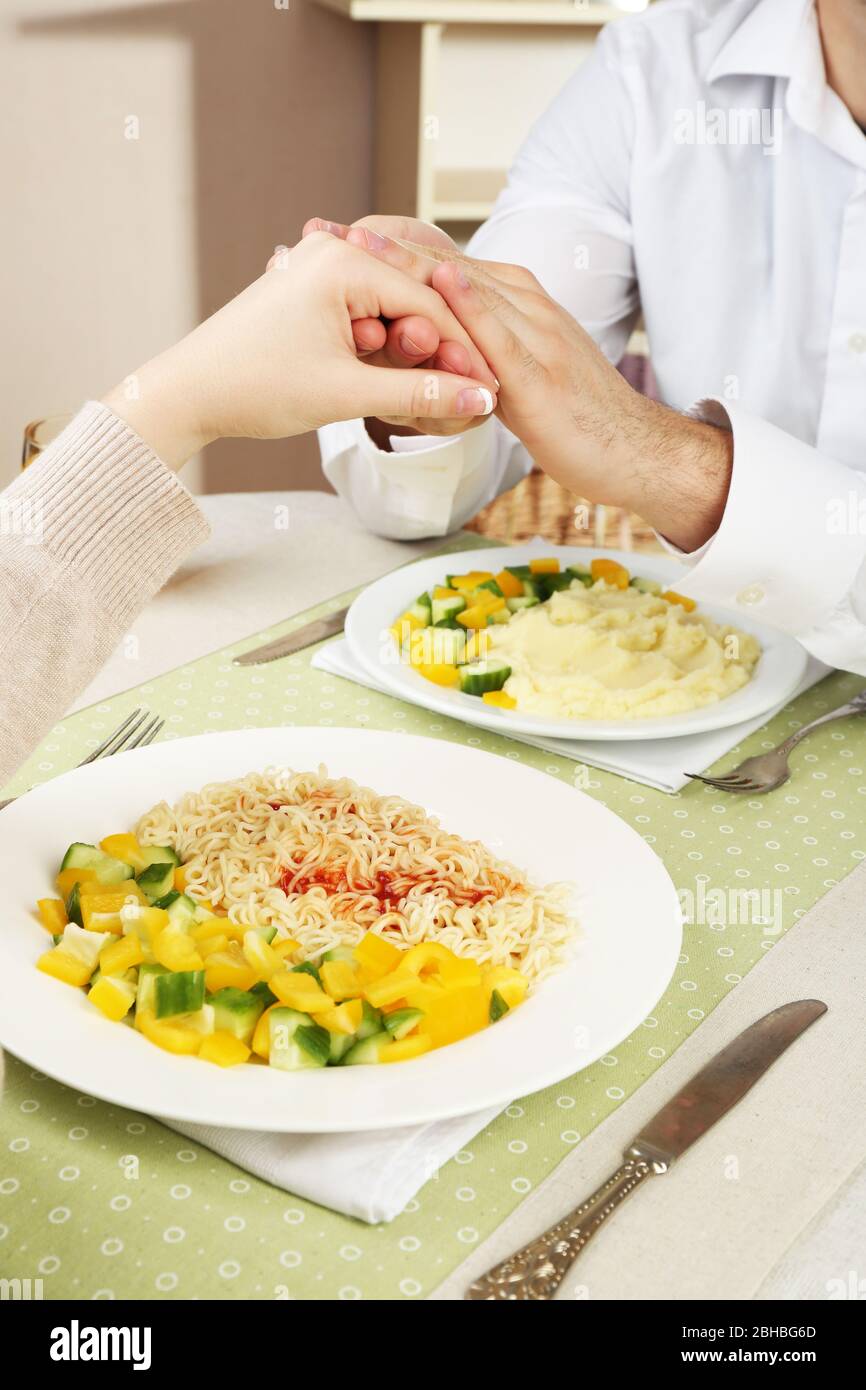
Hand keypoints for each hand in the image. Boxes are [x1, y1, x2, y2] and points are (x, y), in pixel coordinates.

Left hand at [103, 232, 495, 469]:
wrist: (188, 392)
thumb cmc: (255, 385)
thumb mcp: (346, 393)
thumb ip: (420, 392)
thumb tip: (480, 399)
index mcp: (344, 262)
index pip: (428, 304)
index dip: (463, 352)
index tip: (490, 389)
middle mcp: (335, 252)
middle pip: (413, 303)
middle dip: (436, 353)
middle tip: (462, 397)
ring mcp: (320, 269)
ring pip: (390, 313)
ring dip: (407, 356)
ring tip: (417, 395)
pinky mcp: (310, 292)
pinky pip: (364, 318)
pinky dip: (380, 351)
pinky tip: (385, 381)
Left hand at [344, 232, 732, 550]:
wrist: (635, 453)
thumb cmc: (578, 422)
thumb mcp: (520, 381)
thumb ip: (483, 359)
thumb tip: (442, 355)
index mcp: (519, 303)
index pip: (446, 266)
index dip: (392, 251)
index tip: (340, 237)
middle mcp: (528, 305)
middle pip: (447, 265)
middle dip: (387, 247)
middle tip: (330, 227)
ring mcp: (538, 332)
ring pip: (466, 289)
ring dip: (410, 264)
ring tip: (360, 241)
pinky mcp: (542, 370)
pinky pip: (501, 333)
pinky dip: (469, 305)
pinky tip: (439, 283)